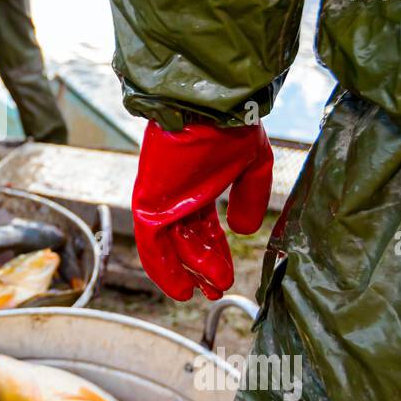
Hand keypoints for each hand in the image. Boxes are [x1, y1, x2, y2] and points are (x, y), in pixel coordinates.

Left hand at [132, 120, 272, 300]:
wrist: (209, 108)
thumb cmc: (230, 127)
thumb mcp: (252, 165)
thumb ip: (250, 198)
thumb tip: (244, 232)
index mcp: (198, 188)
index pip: (203, 229)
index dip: (214, 254)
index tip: (225, 277)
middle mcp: (177, 197)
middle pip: (186, 241)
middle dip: (202, 268)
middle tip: (216, 291)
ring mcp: (161, 200)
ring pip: (169, 247)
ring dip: (185, 272)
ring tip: (202, 293)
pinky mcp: (148, 203)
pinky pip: (152, 244)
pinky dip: (164, 268)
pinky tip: (181, 288)